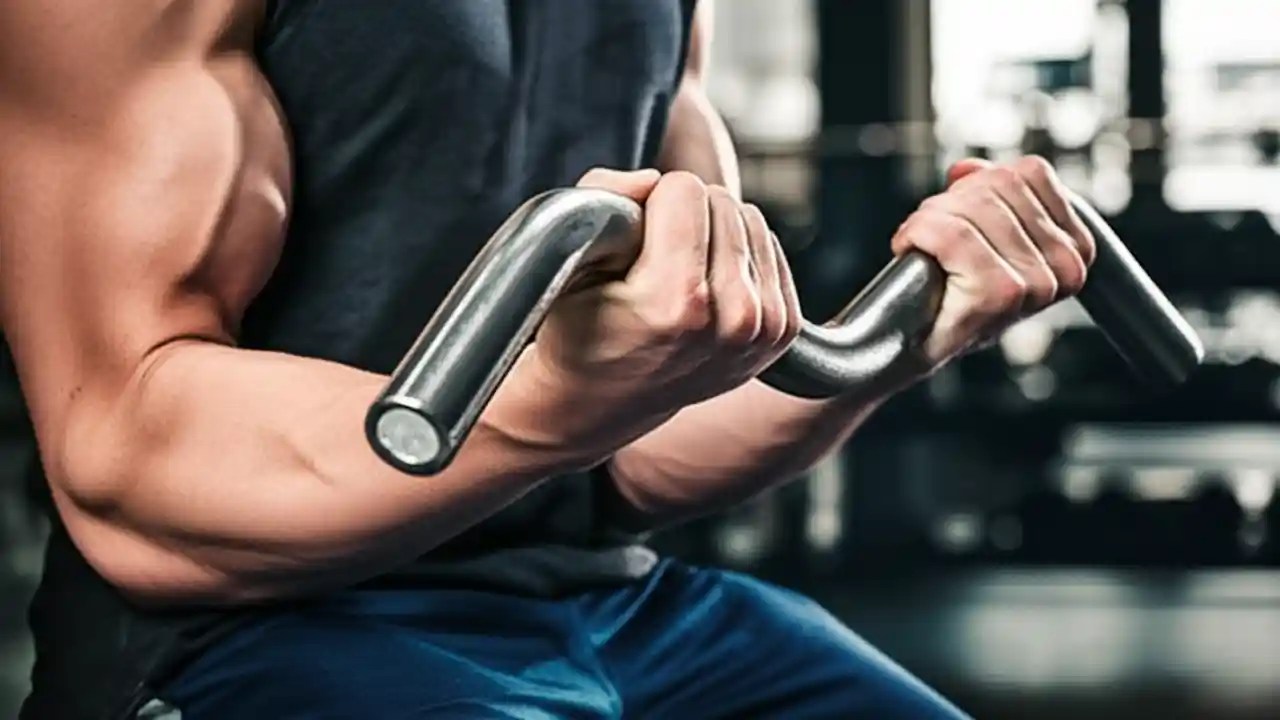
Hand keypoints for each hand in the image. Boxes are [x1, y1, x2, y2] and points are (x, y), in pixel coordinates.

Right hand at [529, 168, 801, 446]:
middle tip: (651, 266)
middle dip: (684, 217)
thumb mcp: (565, 259)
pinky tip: (705, 288)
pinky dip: (738, 255)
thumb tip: (652, 180)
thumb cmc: (576, 327)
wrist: (599, 402)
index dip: (650, 205)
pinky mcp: (782, 332)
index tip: (630, 243)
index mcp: (678, 304)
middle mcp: (732, 322)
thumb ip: (602, 197)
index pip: (685, 190)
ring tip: (676, 278)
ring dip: (713, 234)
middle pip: (721, 201)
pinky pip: (770, 246)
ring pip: (750, 219)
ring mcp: (762, 331)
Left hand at [891, 156, 1096, 373]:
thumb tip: (967, 169)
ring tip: (925, 248)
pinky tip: (913, 251)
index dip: (980, 186)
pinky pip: (950, 232)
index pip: (1029, 173)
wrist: (908, 347)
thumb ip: (985, 193)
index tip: (960, 219)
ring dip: (930, 219)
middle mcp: (1065, 268)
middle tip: (933, 238)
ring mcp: (1035, 283)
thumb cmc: (947, 298)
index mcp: (1076, 248)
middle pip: (996, 186)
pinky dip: (918, 233)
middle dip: (951, 203)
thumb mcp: (981, 234)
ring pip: (970, 206)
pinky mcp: (999, 292)